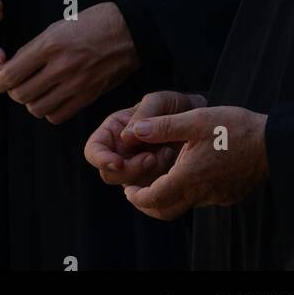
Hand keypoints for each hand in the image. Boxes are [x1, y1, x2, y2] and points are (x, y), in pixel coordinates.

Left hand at [0, 2, 139, 123]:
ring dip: (31, 102)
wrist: (128, 31)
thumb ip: (29, 50)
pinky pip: (57, 116)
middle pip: (21, 94)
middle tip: (16, 84)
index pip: (12, 74)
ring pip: (37, 108)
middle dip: (13, 91)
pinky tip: (52, 98)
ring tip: (34, 91)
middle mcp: (61, 67)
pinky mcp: (88, 97)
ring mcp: (75, 85)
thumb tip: (4, 68)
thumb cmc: (89, 24)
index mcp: (50, 45)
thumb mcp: (56, 28)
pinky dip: (49, 111)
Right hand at [85, 89, 206, 185]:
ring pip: (130, 186)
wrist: (200, 121)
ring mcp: (136, 170)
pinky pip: (150, 193)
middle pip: (109, 174)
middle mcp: (121, 153)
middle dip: (131, 170)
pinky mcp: (153, 183)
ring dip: (149, 175)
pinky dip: (161, 184)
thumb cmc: (176, 106)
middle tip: (152, 158)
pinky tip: (175, 165)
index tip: (118, 162)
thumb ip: (144, 115)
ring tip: (168, 154)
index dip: (100, 159)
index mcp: (114, 131)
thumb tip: (124, 137)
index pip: (93, 150)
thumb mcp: (160, 101)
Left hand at [121, 104, 268, 219]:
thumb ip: (162, 126)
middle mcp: (202, 193)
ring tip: (160, 176)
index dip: (136, 197)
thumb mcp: (195, 120)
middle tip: (136, 190)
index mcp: (189, 176)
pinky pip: (202, 199)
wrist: (273, 142)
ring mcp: (217, 197)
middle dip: (147, 203)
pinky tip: (188, 171)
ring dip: (167, 196)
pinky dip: (187, 191)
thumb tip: (134, 131)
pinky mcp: (228, 195)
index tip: (127, 189)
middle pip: (166, 210)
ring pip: (184, 205)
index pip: (154, 199)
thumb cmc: (234, 128)